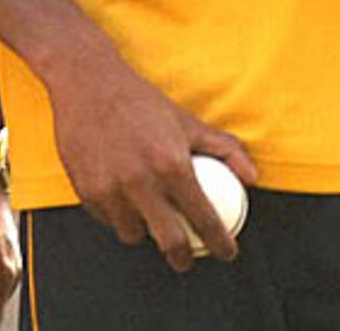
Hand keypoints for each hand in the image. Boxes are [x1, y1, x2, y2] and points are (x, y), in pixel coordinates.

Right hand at [47, 41, 255, 271]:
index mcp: (171, 164)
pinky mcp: (87, 191)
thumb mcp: (185, 121)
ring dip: (144, 232)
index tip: (226, 252)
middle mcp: (141, 181)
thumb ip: (223, 148)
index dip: (220, 243)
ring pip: (134, 234)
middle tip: (185, 258)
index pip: (204, 219)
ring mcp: (111, 189)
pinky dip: (117, 215)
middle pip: (170, 242)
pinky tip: (121, 200)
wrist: (87, 82)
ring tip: (148, 220)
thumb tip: (252, 178)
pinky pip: (108, 219)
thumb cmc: (140, 101)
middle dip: (182, 258)